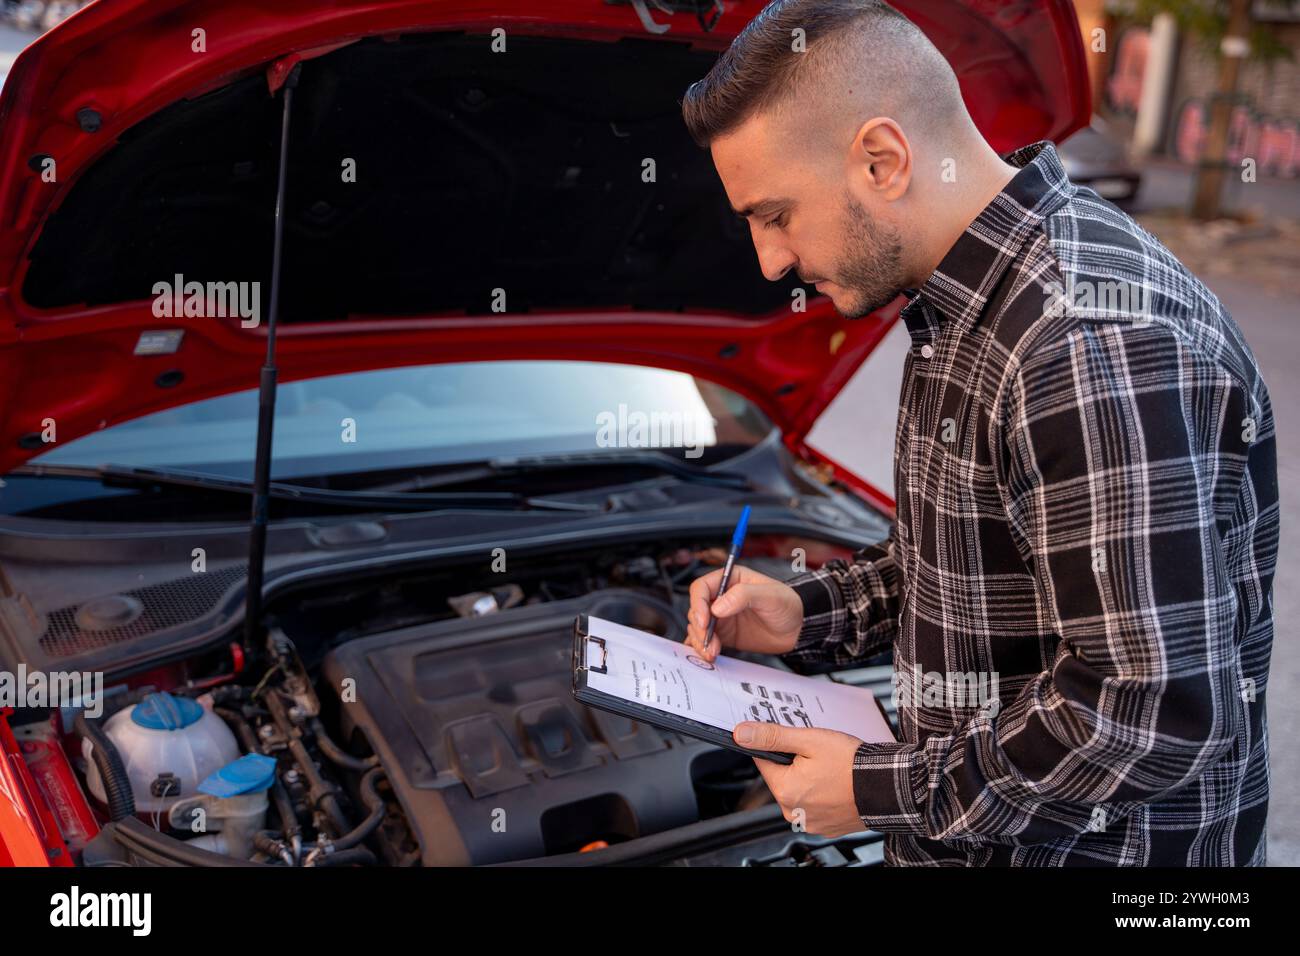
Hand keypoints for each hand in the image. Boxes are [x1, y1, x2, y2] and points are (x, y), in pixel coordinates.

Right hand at [684, 564, 803, 661]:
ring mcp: (721, 617)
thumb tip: (717, 607)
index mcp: (730, 580)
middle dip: (699, 627)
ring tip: (713, 652)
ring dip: (700, 641)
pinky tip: (708, 655)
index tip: (705, 621)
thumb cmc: (788, 606)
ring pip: (697, 627)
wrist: (798, 630)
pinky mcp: (724, 635)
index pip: (702, 587)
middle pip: (696, 609)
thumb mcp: (771, 596)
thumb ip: (744, 596)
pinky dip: (703, 649)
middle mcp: (722, 597)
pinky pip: (705, 641)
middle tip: (709, 641)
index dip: (699, 604)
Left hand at [735, 722, 865, 836]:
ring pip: (799, 791)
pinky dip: (822, 794)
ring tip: (831, 770)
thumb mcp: (809, 741)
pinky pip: (815, 805)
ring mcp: (810, 823)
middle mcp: (793, 812)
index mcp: (784, 790)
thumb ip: (772, 736)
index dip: (779, 746)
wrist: (887, 788)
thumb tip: (742, 734)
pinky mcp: (826, 827)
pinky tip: (837, 784)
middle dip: (795, 763)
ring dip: (809, 779)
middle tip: (819, 756)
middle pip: (782, 777)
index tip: (795, 742)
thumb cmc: (852, 765)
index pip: (764, 761)